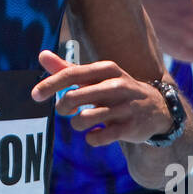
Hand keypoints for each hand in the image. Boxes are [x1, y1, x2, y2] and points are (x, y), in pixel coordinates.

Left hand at [31, 50, 170, 146]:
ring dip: (77, 123)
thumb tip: (41, 55)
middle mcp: (116, 85)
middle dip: (63, 107)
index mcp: (106, 69)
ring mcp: (125, 107)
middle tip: (66, 110)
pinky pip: (100, 136)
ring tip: (83, 121)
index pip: (71, 74)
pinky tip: (95, 134)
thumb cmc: (116, 91)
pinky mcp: (130, 127)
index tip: (35, 96)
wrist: (158, 109)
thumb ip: (68, 68)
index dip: (50, 85)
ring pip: (85, 118)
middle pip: (74, 97)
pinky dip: (92, 138)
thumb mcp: (97, 77)